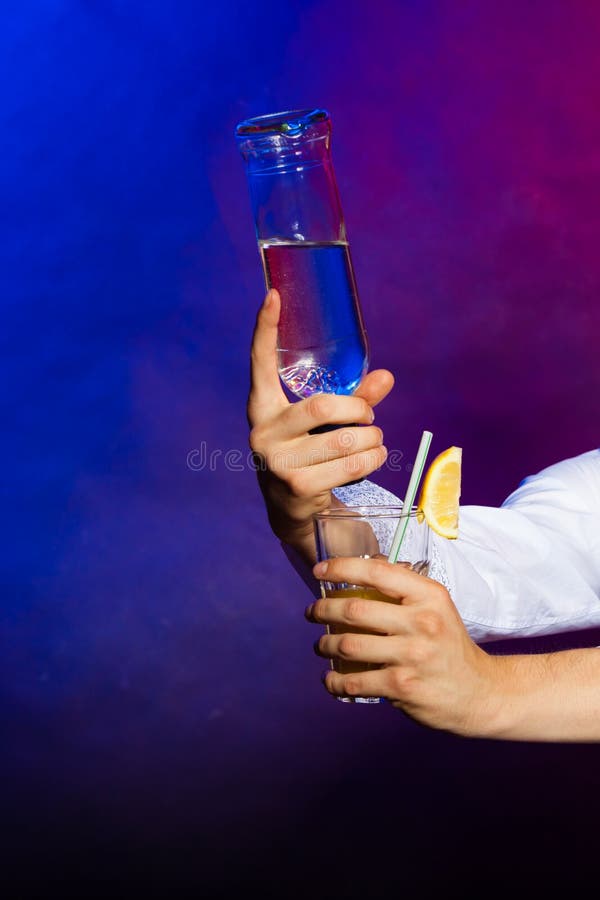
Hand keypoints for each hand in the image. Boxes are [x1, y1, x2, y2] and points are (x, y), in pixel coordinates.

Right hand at [247, 289, 393, 562]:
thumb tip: (386, 376)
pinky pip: (350, 465)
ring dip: (372, 438)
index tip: (273, 295)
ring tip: (374, 440)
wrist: (291, 513)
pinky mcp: (296, 487)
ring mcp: (277, 462)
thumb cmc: (310, 456)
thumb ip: (353, 400)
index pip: (259, 363)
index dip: (265, 329)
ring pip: (343, 439)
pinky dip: (372, 457)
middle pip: (323, 406)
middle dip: (359, 410)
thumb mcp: (324, 425)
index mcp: (263, 408)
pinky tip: (373, 457)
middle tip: (369, 417)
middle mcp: (262, 432)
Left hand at [306, 556, 502, 736]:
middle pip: (354, 610)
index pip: (377, 571)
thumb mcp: (438, 607)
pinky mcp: (402, 686)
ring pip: (348, 645)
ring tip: (321, 645)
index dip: (342, 568)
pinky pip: (355, 681)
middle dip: (323, 610)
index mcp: (429, 595)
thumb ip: (405, 588)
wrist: (480, 693)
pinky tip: (330, 679)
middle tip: (313, 612)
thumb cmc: (450, 646)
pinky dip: (335, 681)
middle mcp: (422, 622)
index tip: (319, 571)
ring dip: (325, 645)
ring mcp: (412, 655)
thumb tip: (364, 565)